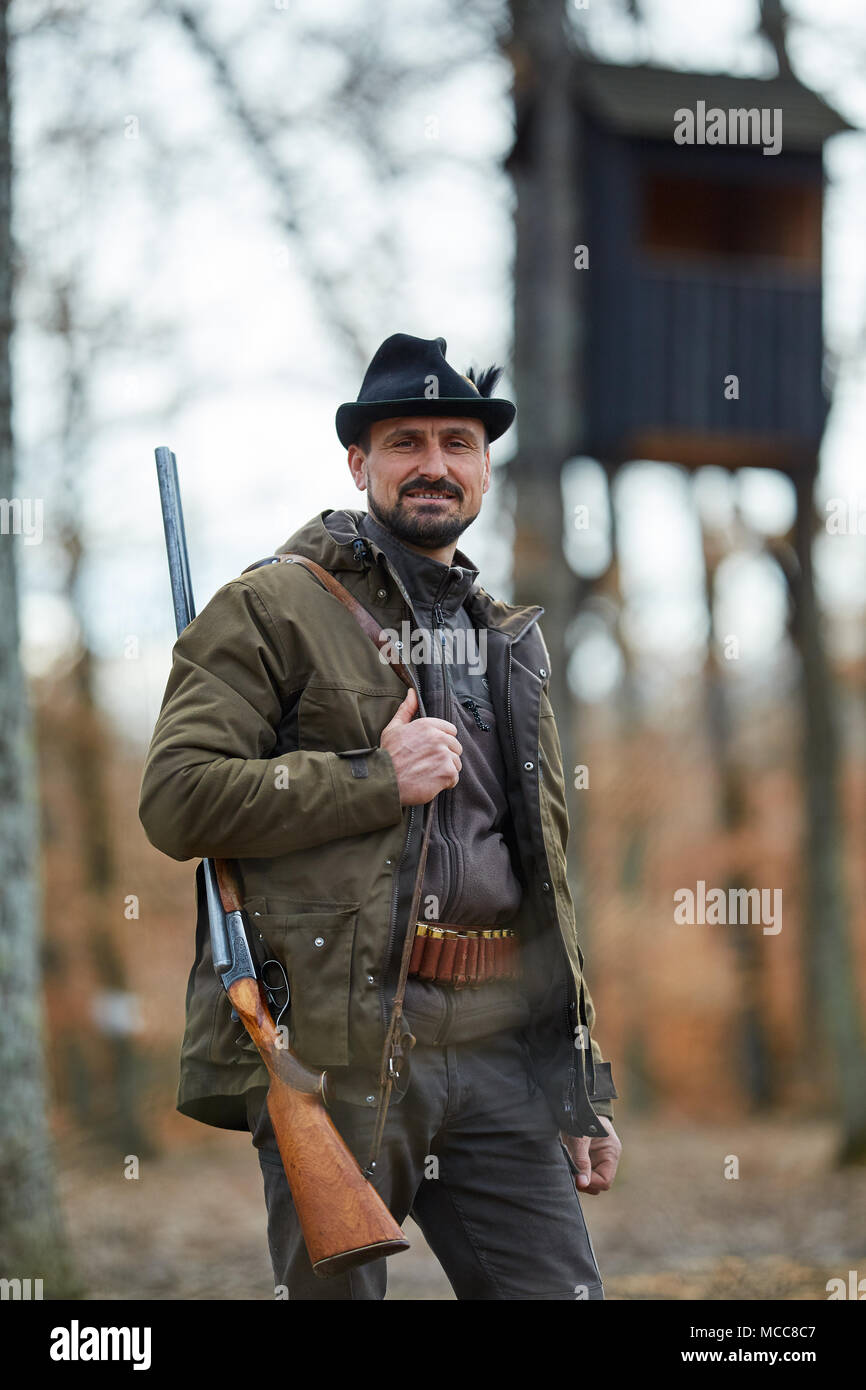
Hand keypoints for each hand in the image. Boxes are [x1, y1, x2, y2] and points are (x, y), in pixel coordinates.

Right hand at [380, 686, 462, 804]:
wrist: (384, 781)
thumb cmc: (387, 756)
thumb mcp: (393, 729)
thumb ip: (406, 710)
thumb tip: (412, 693)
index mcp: (427, 725)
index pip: (450, 730)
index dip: (442, 741)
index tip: (430, 749)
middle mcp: (438, 737)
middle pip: (456, 747)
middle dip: (445, 756)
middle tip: (428, 763)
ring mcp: (444, 755)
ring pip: (456, 763)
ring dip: (445, 770)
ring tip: (428, 773)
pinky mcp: (447, 772)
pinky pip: (455, 778)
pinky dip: (445, 783)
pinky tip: (430, 782)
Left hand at [560, 1117, 620, 1194]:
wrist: (574, 1104)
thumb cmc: (581, 1118)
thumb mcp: (580, 1138)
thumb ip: (582, 1160)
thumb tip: (582, 1183)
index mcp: (611, 1153)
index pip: (605, 1181)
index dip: (591, 1182)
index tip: (576, 1178)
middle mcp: (605, 1159)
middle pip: (597, 1184)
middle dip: (584, 1182)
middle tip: (570, 1172)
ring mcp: (596, 1160)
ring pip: (589, 1181)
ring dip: (578, 1178)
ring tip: (568, 1166)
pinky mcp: (585, 1159)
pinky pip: (581, 1173)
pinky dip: (574, 1173)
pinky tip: (566, 1164)